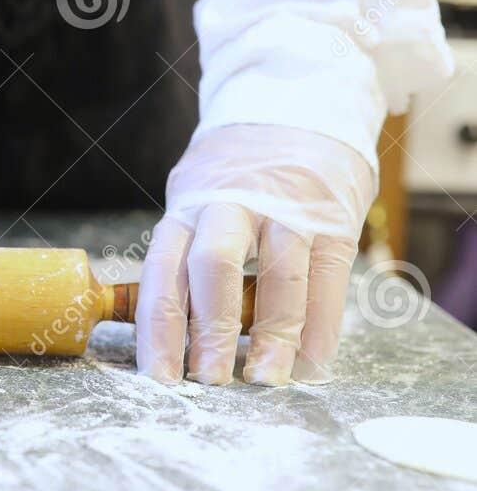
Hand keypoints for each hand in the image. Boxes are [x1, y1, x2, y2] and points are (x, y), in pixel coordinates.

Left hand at [136, 124, 374, 386]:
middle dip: (210, 331)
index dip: (158, 327)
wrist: (303, 107)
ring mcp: (287, 208)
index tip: (158, 377)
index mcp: (189, 206)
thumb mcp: (198, 198)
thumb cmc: (240, 174)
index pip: (163, 269)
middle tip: (209, 383)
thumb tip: (166, 333)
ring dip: (272, 336)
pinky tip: (310, 361)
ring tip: (265, 379)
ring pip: (277, 274)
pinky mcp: (333, 217)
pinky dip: (319, 327)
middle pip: (214, 267)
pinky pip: (326, 279)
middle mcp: (232, 203)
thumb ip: (185, 255)